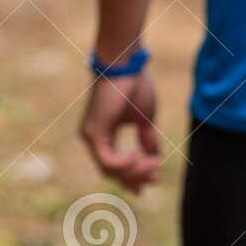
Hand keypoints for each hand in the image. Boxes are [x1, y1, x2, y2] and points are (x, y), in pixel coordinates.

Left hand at [79, 69, 160, 193]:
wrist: (125, 64)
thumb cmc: (134, 85)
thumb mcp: (144, 119)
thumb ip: (146, 139)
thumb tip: (154, 157)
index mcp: (105, 132)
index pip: (115, 164)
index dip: (134, 176)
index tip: (154, 181)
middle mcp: (94, 137)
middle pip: (112, 171)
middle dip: (136, 178)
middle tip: (155, 177)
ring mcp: (90, 136)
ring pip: (109, 170)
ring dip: (134, 171)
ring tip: (152, 161)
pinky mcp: (93, 133)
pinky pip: (107, 161)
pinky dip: (124, 164)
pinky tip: (138, 155)